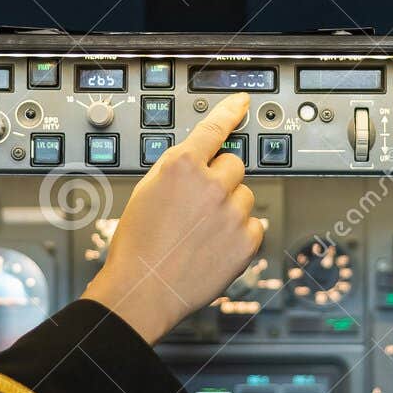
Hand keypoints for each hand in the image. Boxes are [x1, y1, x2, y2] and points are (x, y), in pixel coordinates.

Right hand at [81, 93, 262, 345]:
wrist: (144, 290)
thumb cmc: (138, 244)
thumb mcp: (147, 191)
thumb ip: (177, 169)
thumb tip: (199, 160)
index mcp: (181, 166)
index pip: (214, 128)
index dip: (231, 112)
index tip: (243, 103)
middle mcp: (211, 184)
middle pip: (234, 164)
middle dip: (220, 178)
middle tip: (199, 204)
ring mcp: (231, 212)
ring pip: (244, 195)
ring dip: (230, 207)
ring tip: (202, 231)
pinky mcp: (246, 240)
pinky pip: (254, 225)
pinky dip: (240, 234)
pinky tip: (215, 246)